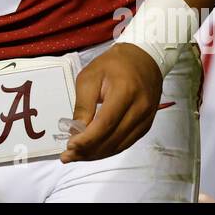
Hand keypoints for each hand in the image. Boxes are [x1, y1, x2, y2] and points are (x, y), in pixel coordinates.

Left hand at [60, 43, 162, 162]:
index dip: (87, 139)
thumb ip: (83, 105)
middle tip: (68, 156)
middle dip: (88, 151)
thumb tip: (76, 131)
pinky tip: (94, 151)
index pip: (105, 123)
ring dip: (97, 154)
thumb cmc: (113, 64)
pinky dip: (109, 149)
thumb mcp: (90, 77)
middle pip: (112, 139)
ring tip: (77, 156)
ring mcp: (146, 118)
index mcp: (125, 91)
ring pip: (120, 145)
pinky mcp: (146, 125)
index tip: (69, 147)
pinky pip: (126, 143)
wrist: (144, 58)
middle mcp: (140, 108)